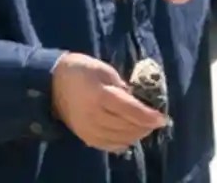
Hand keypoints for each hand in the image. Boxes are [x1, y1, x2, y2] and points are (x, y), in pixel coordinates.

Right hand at [51, 52, 166, 152]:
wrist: (54, 82)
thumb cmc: (83, 70)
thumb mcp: (106, 71)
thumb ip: (123, 87)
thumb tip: (139, 102)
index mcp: (101, 96)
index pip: (130, 111)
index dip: (148, 116)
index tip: (163, 118)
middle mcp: (94, 116)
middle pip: (126, 127)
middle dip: (145, 126)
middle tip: (156, 121)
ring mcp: (88, 129)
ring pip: (119, 138)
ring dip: (136, 135)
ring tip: (145, 128)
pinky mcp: (84, 136)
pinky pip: (107, 145)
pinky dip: (122, 143)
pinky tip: (130, 137)